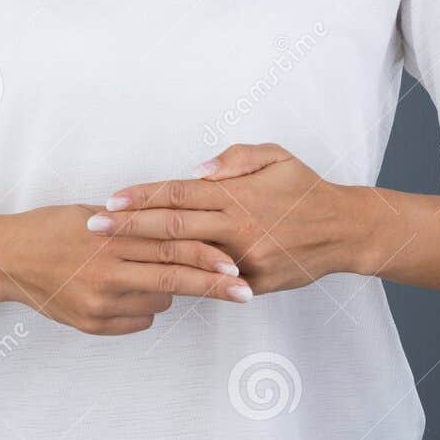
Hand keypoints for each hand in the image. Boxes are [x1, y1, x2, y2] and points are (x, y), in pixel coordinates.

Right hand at [0, 203, 252, 335]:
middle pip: (172, 278)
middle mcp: (106, 271)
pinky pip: (137, 320)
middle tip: (244, 291)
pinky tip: (124, 290)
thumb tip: (179, 236)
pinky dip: (143, 307)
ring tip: (143, 274)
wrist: (7, 257)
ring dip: (166, 290)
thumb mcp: (95, 214)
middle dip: (212, 285)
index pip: (171, 248)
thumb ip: (135, 227)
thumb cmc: (52, 228)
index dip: (207, 257)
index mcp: (111, 237)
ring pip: (157, 302)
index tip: (237, 266)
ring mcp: (99, 301)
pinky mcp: (91, 324)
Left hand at [89, 143, 365, 295]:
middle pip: (172, 227)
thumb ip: (235, 159)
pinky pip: (212, 282)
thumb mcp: (276, 157)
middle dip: (129, 229)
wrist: (346, 230)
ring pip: (187, 258)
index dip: (142, 198)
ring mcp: (244, 259)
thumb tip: (196, 170)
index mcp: (237, 195)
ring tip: (114, 257)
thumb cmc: (305, 189)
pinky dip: (184, 280)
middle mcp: (236, 227)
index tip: (110, 202)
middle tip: (92, 230)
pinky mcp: (252, 283)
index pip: (178, 194)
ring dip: (147, 257)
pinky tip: (152, 282)